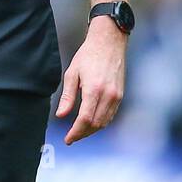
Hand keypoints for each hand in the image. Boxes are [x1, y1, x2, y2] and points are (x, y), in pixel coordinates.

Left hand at [54, 19, 126, 145]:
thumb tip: (61, 115)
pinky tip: (91, 123)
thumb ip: (67, 97)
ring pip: (104, 122)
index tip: (68, 139)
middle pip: (95, 124)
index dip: (75, 132)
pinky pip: (110, 115)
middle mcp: (108, 94)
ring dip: (91, 130)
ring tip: (79, 132)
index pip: (85, 119)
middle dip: (82, 134)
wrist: (109, 42)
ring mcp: (116, 96)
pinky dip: (100, 122)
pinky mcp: (120, 95)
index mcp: (94, 89)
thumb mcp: (72, 73)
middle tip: (71, 137)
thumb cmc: (89, 55)